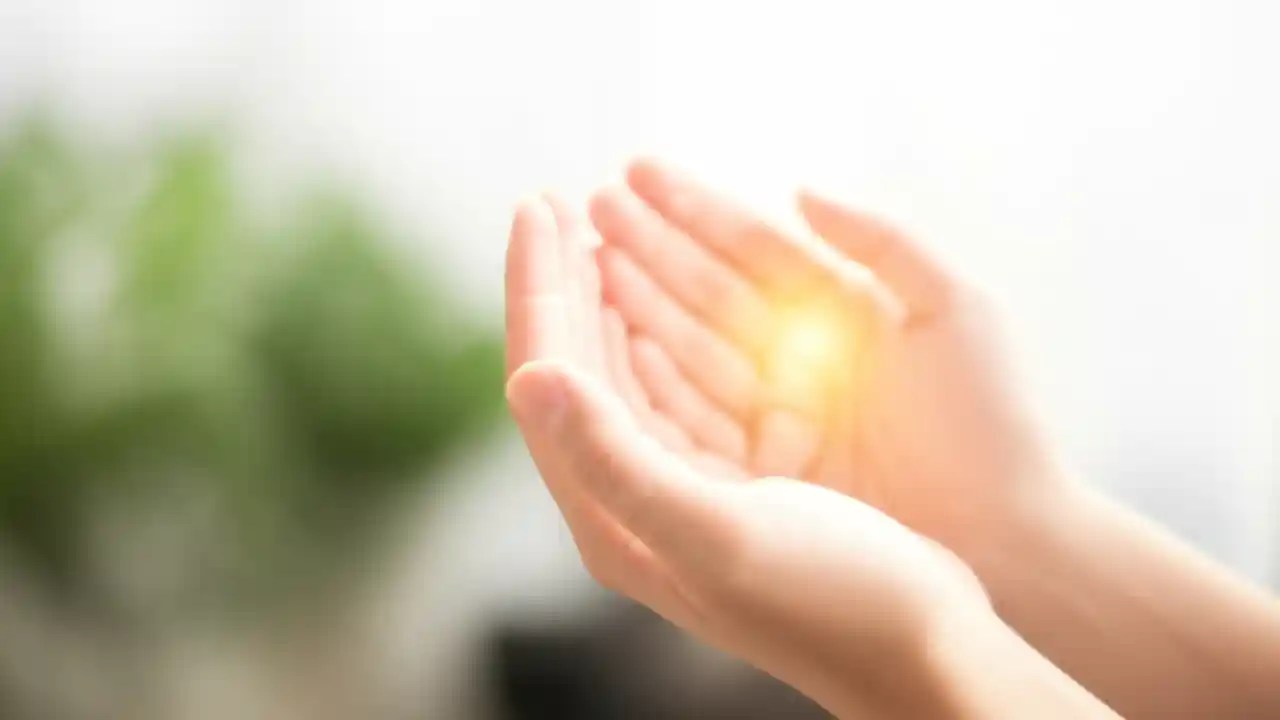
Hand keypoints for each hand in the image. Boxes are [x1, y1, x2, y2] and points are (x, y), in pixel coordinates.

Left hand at [504, 194, 999, 717]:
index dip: (537, 287)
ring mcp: (672, 492)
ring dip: (600, 300)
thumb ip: (614, 458)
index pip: (547, 376)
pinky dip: (650, 336)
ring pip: (614, 375)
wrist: (919, 651)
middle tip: (552, 203)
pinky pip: (662, 394)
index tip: (538, 205)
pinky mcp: (716, 485)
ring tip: (590, 234)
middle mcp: (627, 504)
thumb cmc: (831, 600)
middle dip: (558, 281)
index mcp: (611, 514)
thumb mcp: (719, 531)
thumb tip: (526, 375)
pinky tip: (648, 305)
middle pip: (570, 368)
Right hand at [588, 159, 1061, 549]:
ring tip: (585, 262)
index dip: (695, 208)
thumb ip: (885, 240)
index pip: (755, 246)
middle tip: (590, 206)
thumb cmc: (993, 427)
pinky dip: (654, 377)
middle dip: (649, 247)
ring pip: (692, 346)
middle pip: (711, 290)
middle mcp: (802, 356)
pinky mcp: (763, 470)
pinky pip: (696, 414)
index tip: (637, 172)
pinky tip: (614, 344)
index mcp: (845, 309)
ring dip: (638, 302)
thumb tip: (803, 188)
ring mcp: (779, 413)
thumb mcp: (956, 313)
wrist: (1012, 545)